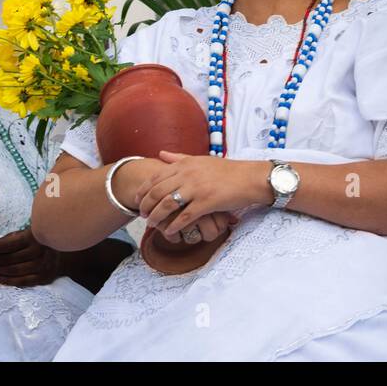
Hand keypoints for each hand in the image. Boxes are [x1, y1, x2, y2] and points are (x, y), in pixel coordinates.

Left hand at [0, 227, 60, 286]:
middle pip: (10, 258)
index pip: (9, 244)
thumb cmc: (37, 243)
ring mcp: (43, 265)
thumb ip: (10, 238)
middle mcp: (40, 251)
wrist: (62, 255)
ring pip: (14, 270)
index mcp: (34, 237)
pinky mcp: (43, 277)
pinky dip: (7, 281)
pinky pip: (22, 281)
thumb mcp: (26, 234)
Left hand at [137, 152, 270, 239]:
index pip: (156, 177)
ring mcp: (197, 188)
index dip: (143, 190)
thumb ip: (179, 158)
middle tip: (142, 215)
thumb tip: (160, 154)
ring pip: (168, 204)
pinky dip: (175, 225)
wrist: (250, 178)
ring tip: (151, 224)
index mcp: (185, 164)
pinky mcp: (207, 202)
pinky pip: (185, 216)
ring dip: (156, 216)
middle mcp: (188, 174)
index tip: (136, 200)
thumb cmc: (226, 171)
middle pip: (158, 191)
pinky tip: (169, 232)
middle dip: (146, 205)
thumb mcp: (201, 160)